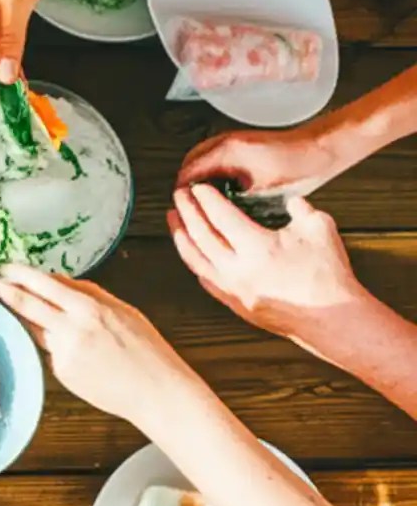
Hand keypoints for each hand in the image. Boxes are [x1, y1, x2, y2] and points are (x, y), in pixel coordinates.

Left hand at [0, 264, 204, 427]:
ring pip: (37, 329)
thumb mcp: (122, 310)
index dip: (20, 275)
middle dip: (6, 292)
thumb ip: (87, 293)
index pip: (43, 285)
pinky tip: (78, 349)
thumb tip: (57, 280)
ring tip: (39, 314)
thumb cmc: (146, 349)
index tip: (4, 267)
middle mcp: (71, 330)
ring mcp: (63, 353)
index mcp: (89, 309)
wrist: (155, 392)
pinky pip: (51, 351)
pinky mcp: (61, 373)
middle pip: (27, 306)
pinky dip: (56, 344)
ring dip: (32, 319)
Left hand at [168, 184, 366, 348]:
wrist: (331, 319)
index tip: (197, 186)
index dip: (206, 199)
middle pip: (201, 234)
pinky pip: (204, 278)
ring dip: (181, 235)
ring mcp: (232, 288)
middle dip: (187, 211)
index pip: (221, 216)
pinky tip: (191, 249)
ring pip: (195, 258)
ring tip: (173, 217)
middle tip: (179, 194)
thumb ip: (300, 207)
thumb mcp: (320, 228)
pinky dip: (194, 260)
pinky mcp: (233, 303)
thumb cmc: (329, 273)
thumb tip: (288, 199)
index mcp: (258, 247)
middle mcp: (238, 269)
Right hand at [176, 126, 344, 194]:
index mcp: (227, 152)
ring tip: (202, 200)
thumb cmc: (299, 166)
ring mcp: (232, 141)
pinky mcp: (241, 144)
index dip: (183, 194)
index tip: (184, 210)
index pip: (188, 173)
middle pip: (189, 164)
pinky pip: (213, 157)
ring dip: (197, 178)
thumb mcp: (261, 191)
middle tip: (190, 207)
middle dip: (186, 185)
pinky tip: (220, 190)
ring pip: (200, 160)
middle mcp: (225, 142)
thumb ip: (232, 200)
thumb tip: (213, 212)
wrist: (321, 149)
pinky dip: (210, 172)